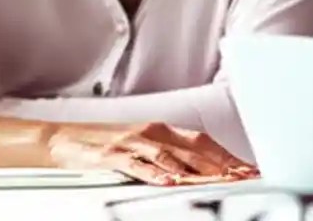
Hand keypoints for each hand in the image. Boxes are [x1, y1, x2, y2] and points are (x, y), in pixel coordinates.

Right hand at [49, 122, 258, 186]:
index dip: (228, 155)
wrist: (63, 140)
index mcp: (162, 130)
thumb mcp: (143, 148)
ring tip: (220, 180)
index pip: (204, 142)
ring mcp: (133, 143)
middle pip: (195, 148)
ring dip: (198, 170)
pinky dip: (155, 174)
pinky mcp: (113, 155)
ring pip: (172, 156)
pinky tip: (170, 182)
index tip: (249, 169)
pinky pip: (138, 165)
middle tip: (245, 176)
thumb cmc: (105, 146)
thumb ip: (171, 157)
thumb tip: (201, 173)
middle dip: (223, 164)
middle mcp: (152, 133)